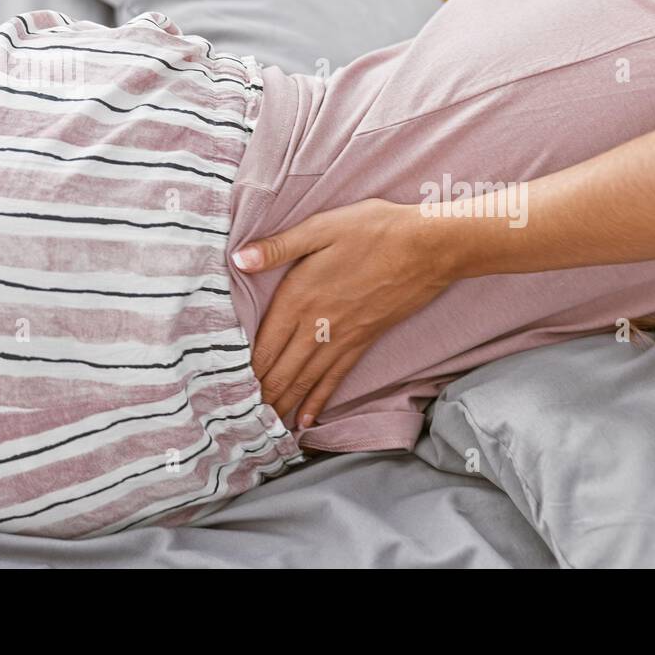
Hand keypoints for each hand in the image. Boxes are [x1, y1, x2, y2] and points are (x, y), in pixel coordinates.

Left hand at [231, 198, 458, 429]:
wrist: (428, 248)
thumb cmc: (375, 230)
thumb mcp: (323, 226)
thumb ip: (280, 246)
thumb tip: (239, 259)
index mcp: (300, 296)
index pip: (263, 345)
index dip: (242, 372)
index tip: (225, 392)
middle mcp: (317, 324)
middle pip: (281, 371)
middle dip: (259, 397)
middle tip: (237, 421)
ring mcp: (342, 337)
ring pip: (305, 381)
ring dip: (283, 405)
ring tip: (263, 428)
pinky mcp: (363, 341)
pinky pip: (334, 379)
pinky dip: (318, 401)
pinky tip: (306, 420)